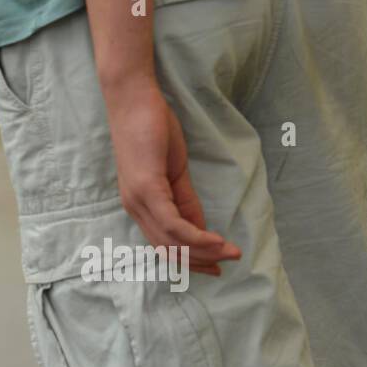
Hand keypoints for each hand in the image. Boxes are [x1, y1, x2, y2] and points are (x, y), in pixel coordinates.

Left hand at [102, 75, 239, 275]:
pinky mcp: (146, 188)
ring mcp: (138, 199)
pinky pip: (173, 224)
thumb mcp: (173, 172)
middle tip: (229, 263)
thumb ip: (185, 200)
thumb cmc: (151, 129)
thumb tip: (200, 227)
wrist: (134, 100)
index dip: (190, 259)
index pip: (164, 243)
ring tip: (231, 253)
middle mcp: (135, 207)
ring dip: (204, 251)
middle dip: (201, 260)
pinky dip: (196, 236)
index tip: (215, 266)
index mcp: (139, 204)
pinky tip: (216, 240)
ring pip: (172, 241)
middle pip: (168, 248)